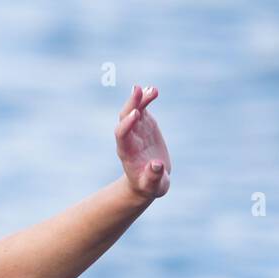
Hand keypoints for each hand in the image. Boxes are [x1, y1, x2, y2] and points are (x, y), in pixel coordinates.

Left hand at [115, 85, 170, 199]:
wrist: (149, 181)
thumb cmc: (149, 186)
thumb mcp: (152, 186)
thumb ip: (153, 177)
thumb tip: (155, 165)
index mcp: (127, 153)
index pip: (122, 135)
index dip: (127, 124)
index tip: (135, 114)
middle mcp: (129, 139)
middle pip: (125, 119)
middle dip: (130, 105)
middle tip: (138, 90)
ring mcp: (136, 131)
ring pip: (134, 111)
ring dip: (140, 99)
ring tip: (151, 90)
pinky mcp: (145, 126)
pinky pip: (143, 110)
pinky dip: (147, 100)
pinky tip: (154, 91)